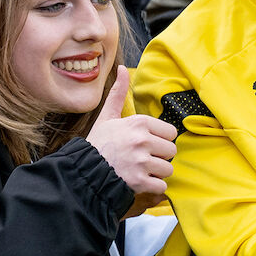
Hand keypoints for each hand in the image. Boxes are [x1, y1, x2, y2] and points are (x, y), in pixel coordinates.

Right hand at [87, 66, 175, 212]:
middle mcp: (142, 140)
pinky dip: (153, 188)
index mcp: (139, 123)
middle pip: (171, 152)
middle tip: (142, 159)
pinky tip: (139, 182)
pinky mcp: (140, 182)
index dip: (159, 141)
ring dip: (156, 173)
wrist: (84, 171)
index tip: (145, 144)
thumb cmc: (98, 144)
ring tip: (139, 170)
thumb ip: (118, 93)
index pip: (171, 133)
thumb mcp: (107, 116)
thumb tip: (123, 68)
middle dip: (159, 157)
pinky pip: (162, 186)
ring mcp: (141, 162)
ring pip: (168, 169)